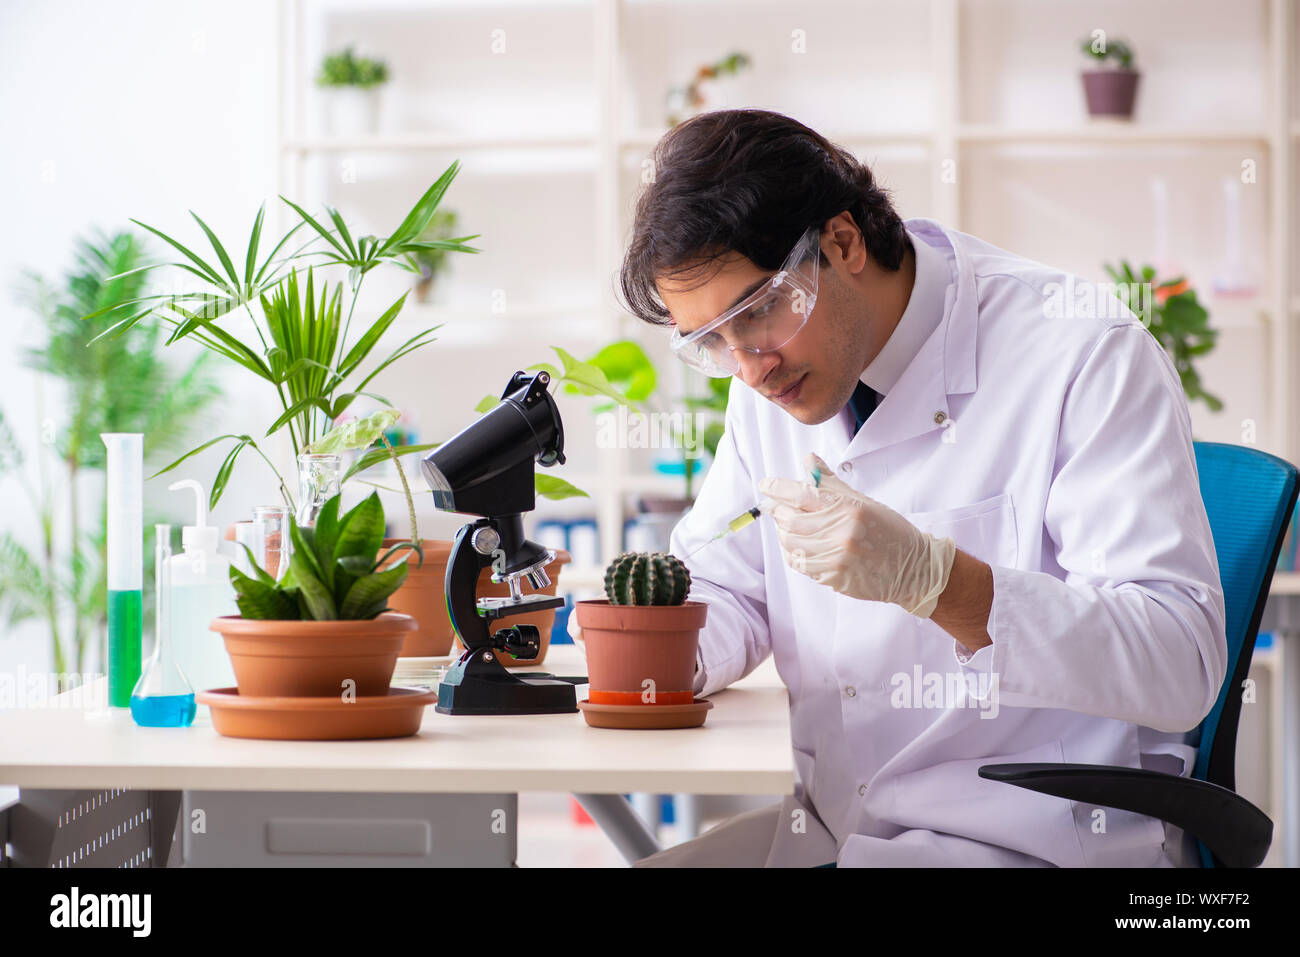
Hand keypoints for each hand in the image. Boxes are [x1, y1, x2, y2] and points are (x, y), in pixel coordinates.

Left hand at [758, 453, 956, 618]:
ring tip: (790, 527)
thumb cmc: (890, 532)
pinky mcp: (834, 578)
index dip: (777, 488)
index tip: (765, 485)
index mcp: (848, 508)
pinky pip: (800, 564)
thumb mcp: (863, 501)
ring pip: (790, 543)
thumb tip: (809, 460)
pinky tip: (800, 546)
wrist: (912, 569)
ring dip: (784, 533)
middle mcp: (840, 532)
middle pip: (789, 520)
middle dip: (778, 511)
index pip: (801, 494)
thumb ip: (831, 483)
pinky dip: (793, 553)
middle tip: (777, 507)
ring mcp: (836, 558)